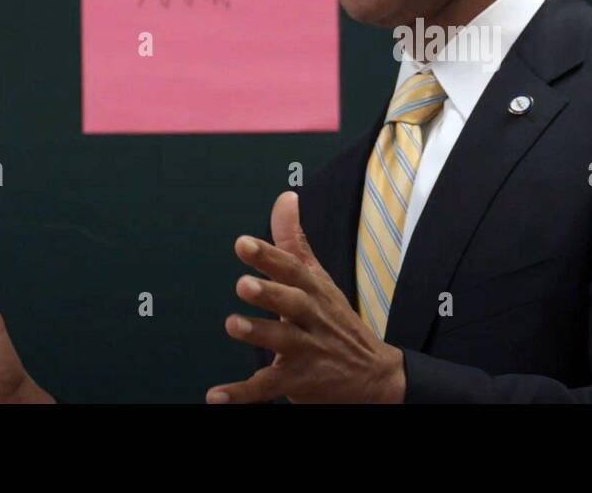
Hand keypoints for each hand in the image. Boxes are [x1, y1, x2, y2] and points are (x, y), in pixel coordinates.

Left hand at [207, 191, 405, 403]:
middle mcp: (312, 318)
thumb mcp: (319, 280)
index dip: (269, 256)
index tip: (243, 244)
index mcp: (314, 291)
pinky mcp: (300, 381)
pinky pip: (269, 388)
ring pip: (284, 342)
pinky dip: (243, 393)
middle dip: (270, 293)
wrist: (375, 376)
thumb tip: (285, 197)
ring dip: (259, 334)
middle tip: (243, 285)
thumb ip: (294, 242)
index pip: (293, 270)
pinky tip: (217, 395)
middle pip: (293, 303)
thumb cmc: (335, 321)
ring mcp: (308, 351)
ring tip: (234, 325)